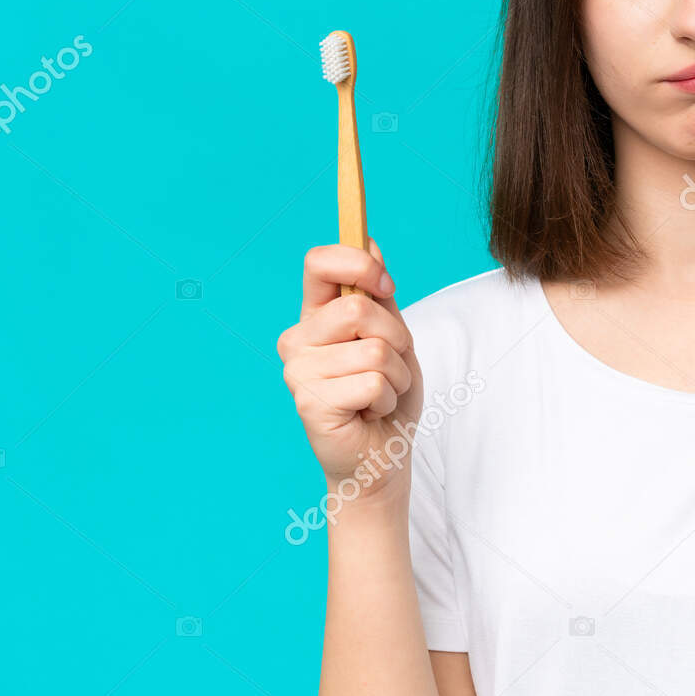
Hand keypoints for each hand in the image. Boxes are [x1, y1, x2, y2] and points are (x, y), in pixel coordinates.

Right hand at [277, 239, 423, 500]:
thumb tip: (369, 240)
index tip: (386, 286)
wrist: (384, 454)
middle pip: (358, 309)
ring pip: (373, 351)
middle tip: (391, 366)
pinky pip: (372, 383)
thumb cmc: (387, 394)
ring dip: (396, 376)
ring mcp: (298, 371)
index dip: (358, 264)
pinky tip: (370, 413)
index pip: (319, 262)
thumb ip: (379, 294)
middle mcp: (298, 339)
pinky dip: (387, 399)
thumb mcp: (393, 335)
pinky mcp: (308, 403)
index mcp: (316, 315)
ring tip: (381, 394)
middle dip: (396, 339)